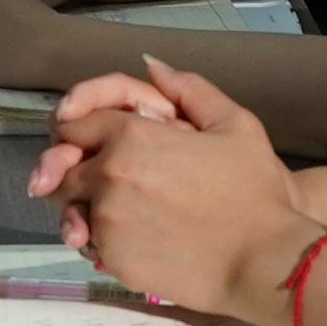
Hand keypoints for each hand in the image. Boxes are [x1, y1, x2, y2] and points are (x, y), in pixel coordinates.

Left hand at [25, 61, 326, 320]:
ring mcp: (106, 221)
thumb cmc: (254, 191)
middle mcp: (108, 175)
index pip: (73, 123)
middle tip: (107, 178)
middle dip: (74, 168)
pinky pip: (87, 243)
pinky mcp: (111, 259)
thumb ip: (188, 89)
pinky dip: (99, 238)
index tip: (93, 140)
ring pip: (69, 207)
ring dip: (83, 205)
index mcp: (130, 136)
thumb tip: (151, 65)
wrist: (264, 260)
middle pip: (62, 167)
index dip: (79, 128)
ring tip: (118, 208)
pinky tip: (131, 236)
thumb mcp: (234, 125)